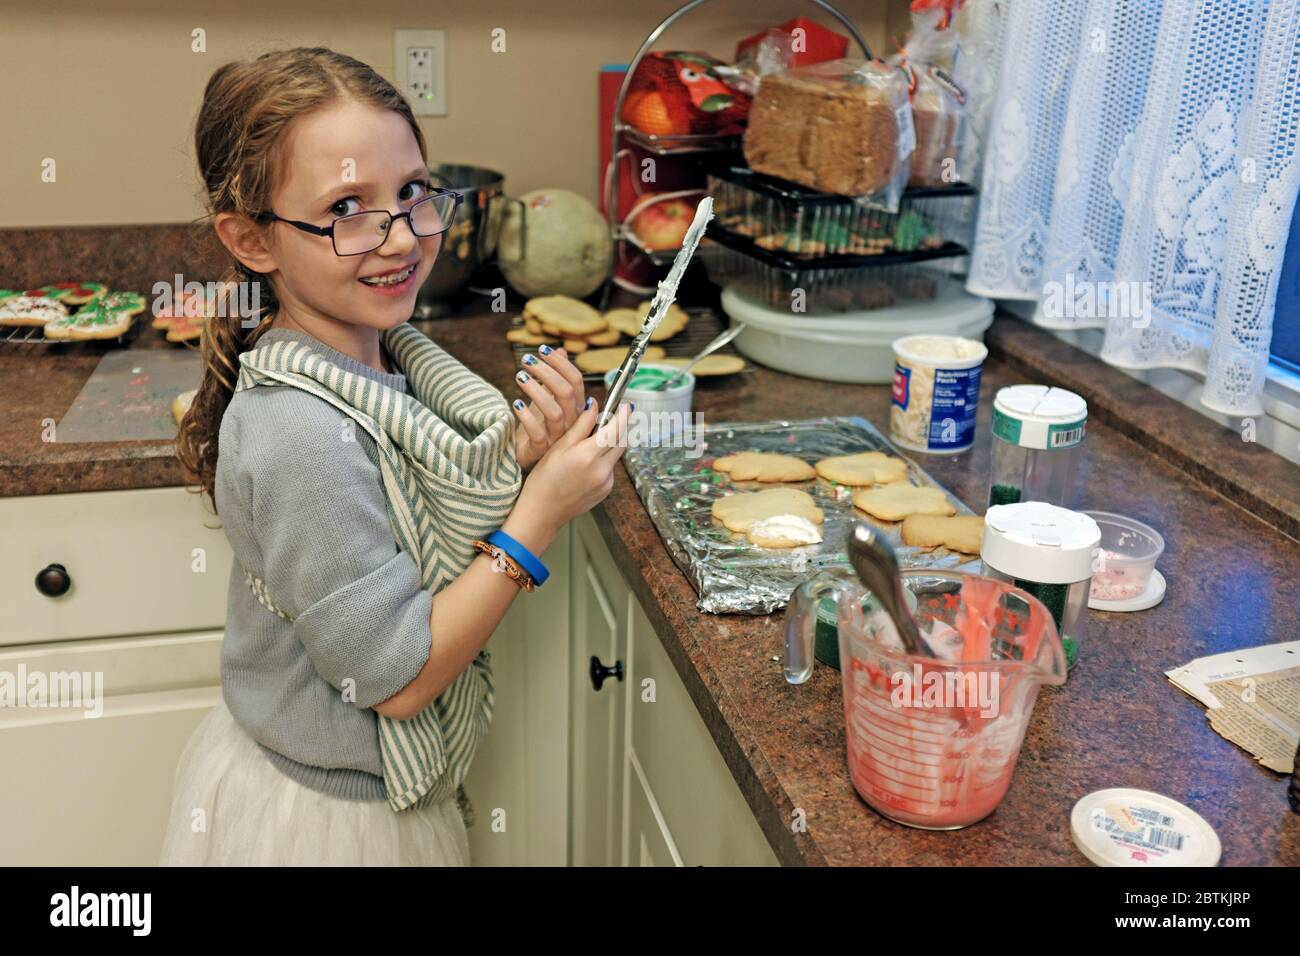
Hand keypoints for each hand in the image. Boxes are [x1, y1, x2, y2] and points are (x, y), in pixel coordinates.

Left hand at [511, 345, 586, 471]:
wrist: (526, 456)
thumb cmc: (538, 425)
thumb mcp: (546, 397)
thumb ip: (554, 376)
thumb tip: (560, 350)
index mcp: (574, 407)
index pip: (576, 380)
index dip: (560, 363)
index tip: (542, 349)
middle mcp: (571, 422)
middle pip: (566, 392)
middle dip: (546, 372)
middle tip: (526, 360)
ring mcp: (558, 437)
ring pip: (555, 412)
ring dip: (536, 391)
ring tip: (519, 377)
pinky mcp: (542, 449)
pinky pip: (538, 433)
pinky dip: (527, 416)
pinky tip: (516, 404)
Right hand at [514, 398, 631, 532]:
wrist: (542, 512)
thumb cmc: (544, 479)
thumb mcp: (559, 447)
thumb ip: (580, 426)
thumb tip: (594, 406)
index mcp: (588, 456)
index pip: (614, 430)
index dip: (623, 416)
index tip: (628, 406)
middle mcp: (601, 470)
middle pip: (620, 443)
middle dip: (618, 430)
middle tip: (607, 421)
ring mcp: (606, 483)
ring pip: (615, 456)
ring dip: (609, 446)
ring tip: (588, 446)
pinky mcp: (606, 491)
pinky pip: (610, 469)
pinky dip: (603, 461)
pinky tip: (586, 465)